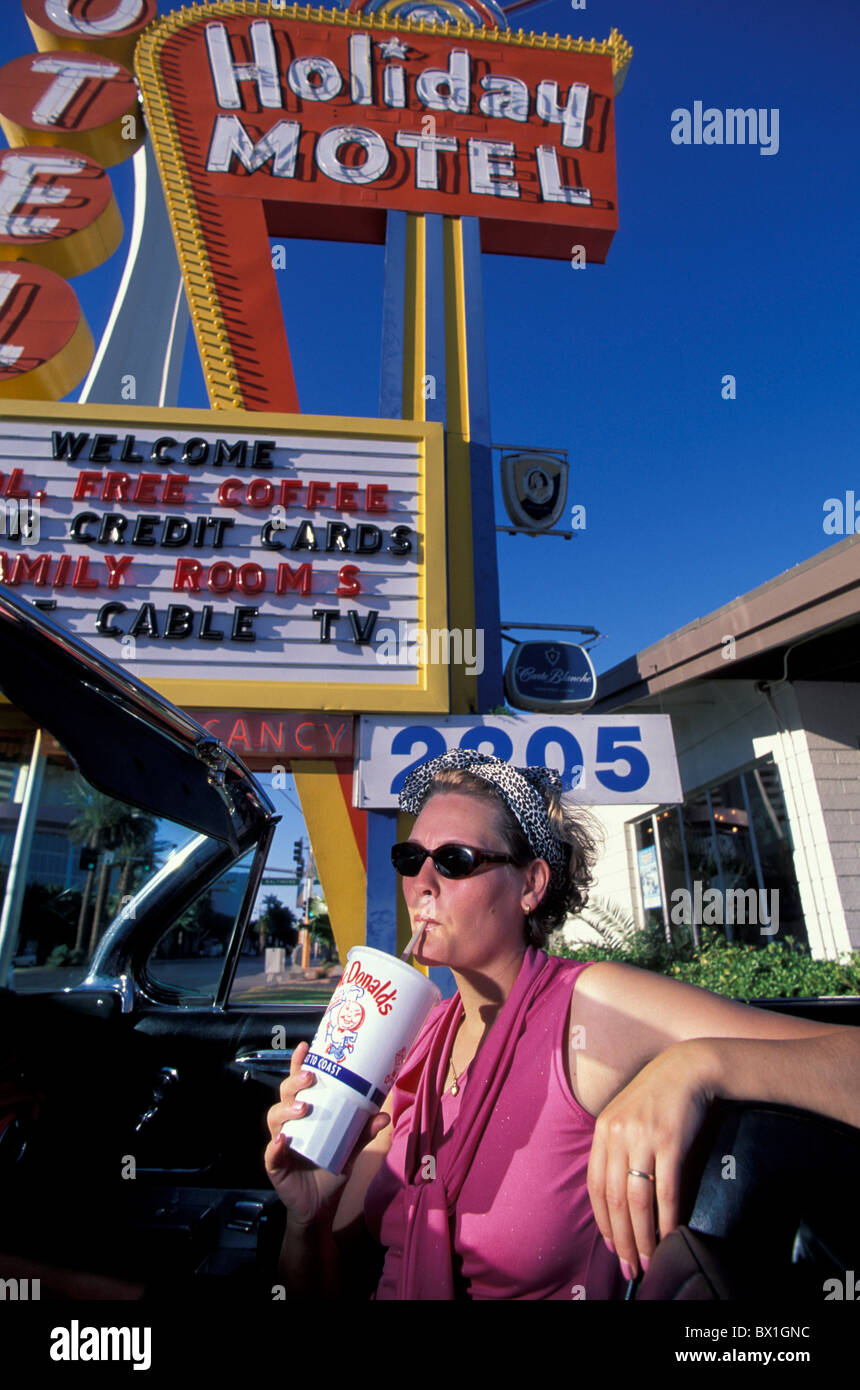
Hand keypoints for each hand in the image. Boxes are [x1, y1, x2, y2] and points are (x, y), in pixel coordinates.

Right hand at [264, 1042, 389, 1227]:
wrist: (320, 1208)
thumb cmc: (331, 1171)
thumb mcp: (350, 1150)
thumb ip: (363, 1132)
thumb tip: (383, 1115)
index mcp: (305, 1115)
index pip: (298, 1085)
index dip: (298, 1065)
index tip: (305, 1047)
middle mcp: (289, 1124)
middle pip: (284, 1095)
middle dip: (295, 1082)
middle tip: (311, 1078)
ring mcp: (280, 1143)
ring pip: (274, 1117)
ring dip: (287, 1109)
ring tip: (304, 1108)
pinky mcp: (274, 1166)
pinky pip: (271, 1153)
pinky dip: (276, 1146)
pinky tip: (284, 1141)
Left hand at [586, 1039, 714, 1279]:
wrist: (689, 1068)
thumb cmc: (659, 1096)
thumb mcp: (626, 1116)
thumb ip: (617, 1148)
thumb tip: (618, 1195)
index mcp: (603, 1130)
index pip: (595, 1186)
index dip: (602, 1221)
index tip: (613, 1246)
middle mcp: (617, 1135)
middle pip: (614, 1199)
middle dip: (622, 1239)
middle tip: (631, 1267)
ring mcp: (643, 1138)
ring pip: (636, 1201)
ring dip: (643, 1236)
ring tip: (650, 1260)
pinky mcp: (670, 1141)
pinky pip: (665, 1190)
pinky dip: (667, 1219)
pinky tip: (670, 1235)